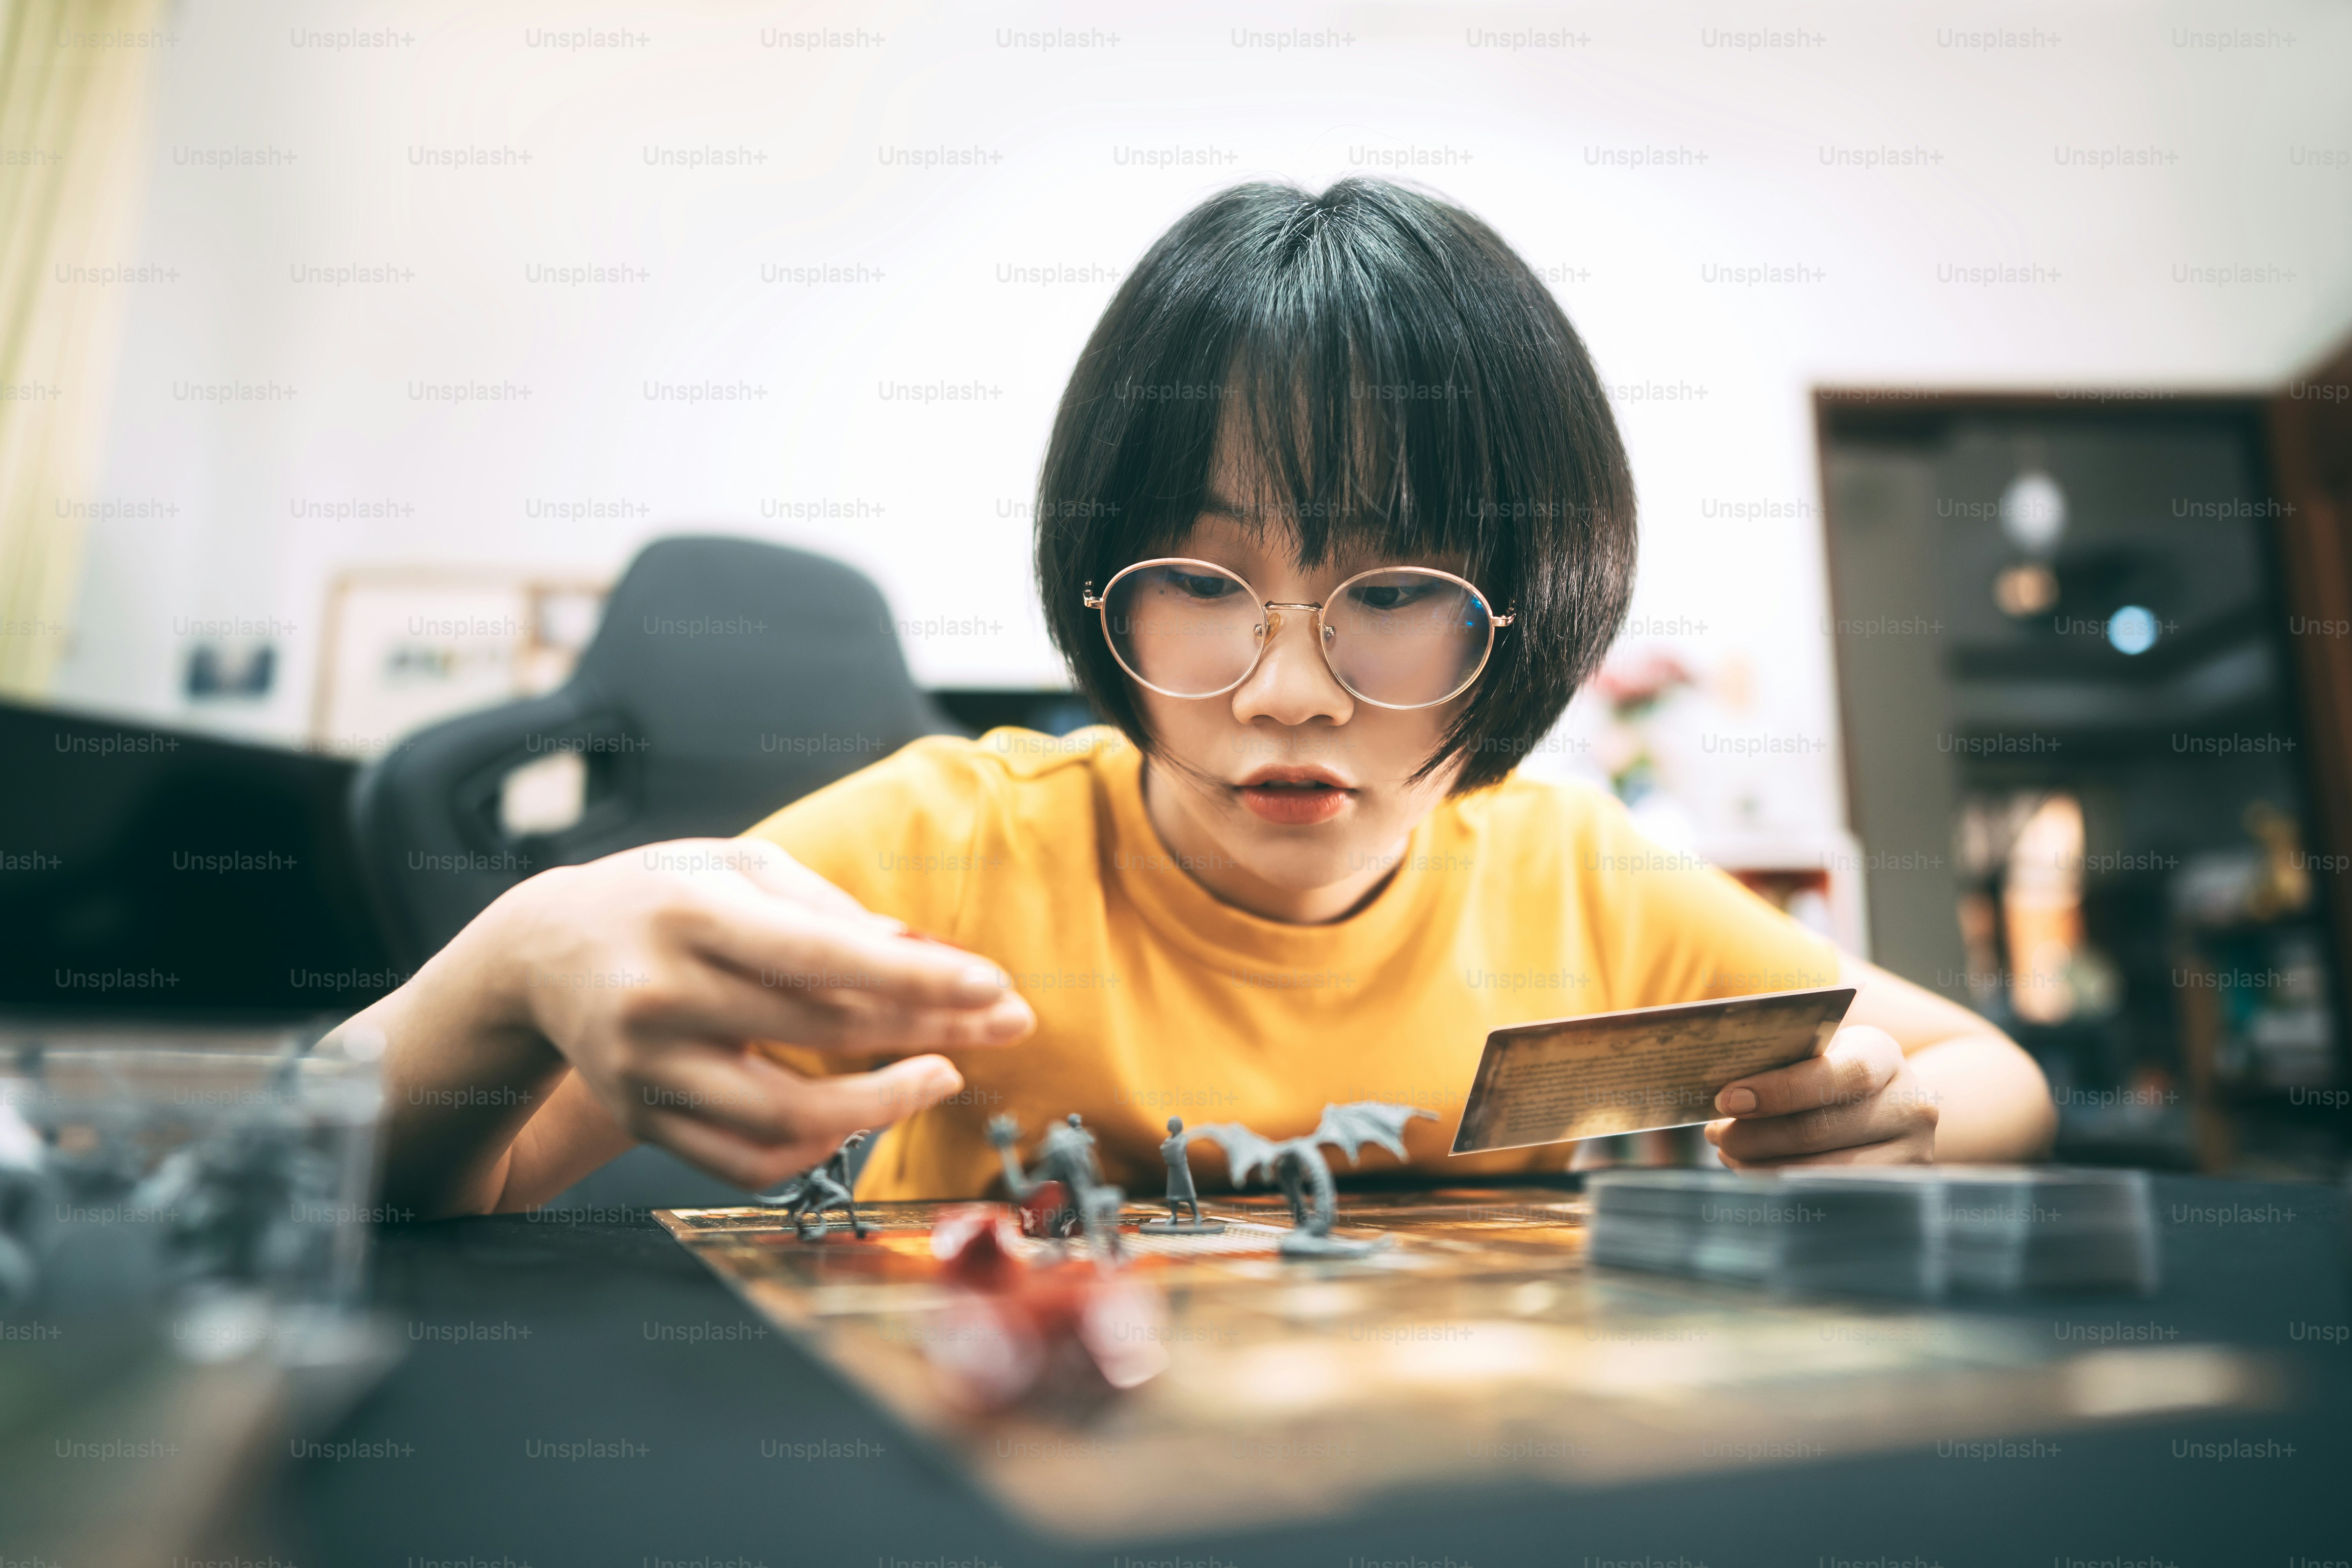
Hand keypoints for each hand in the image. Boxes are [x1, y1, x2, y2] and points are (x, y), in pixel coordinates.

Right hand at [490, 836, 1033, 1190]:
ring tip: (941, 1073)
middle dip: (931, 1031)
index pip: (821, 957)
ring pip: (786, 1119)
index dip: (916, 976)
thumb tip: (927, 950)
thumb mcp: (738, 867)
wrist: (542, 953)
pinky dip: (819, 1146)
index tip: (994, 986)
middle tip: (1004, 1025)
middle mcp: (662, 996)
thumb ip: (831, 909)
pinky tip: (864, 1111)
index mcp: (690, 915)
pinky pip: (747, 1161)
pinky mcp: (643, 1119)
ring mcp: (646, 1068)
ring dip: (883, 1106)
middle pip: (820, 1034)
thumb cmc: (662, 896)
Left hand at [1703, 1024, 1938, 1168]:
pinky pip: (1830, 1197)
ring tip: (1728, 1154)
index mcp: (1884, 1055)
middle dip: (1755, 1136)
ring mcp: (1913, 1154)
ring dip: (1762, 1167)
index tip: (1727, 1100)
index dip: (1781, 1089)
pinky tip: (1753, 1173)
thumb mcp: (1819, 1052)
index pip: (1839, 1073)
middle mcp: (1910, 1106)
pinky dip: (1783, 1186)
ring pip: (1822, 1172)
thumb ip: (1782, 1060)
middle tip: (1716, 1134)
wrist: (1893, 1107)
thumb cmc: (1835, 1072)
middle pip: (1821, 1130)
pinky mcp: (1899, 1190)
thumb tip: (1724, 1092)